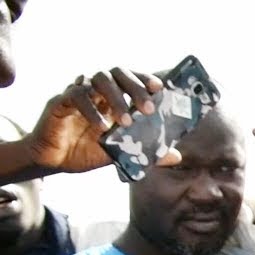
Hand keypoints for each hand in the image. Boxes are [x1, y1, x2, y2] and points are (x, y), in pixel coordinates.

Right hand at [22, 68, 178, 173]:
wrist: (56, 160)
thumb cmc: (88, 149)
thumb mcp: (121, 151)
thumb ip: (146, 151)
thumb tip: (176, 156)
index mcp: (112, 96)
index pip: (129, 77)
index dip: (143, 78)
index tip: (159, 87)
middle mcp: (96, 89)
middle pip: (116, 73)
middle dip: (135, 87)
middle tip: (148, 109)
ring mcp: (77, 92)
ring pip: (98, 79)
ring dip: (116, 98)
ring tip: (127, 121)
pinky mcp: (60, 102)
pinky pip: (76, 96)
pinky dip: (91, 110)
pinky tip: (102, 127)